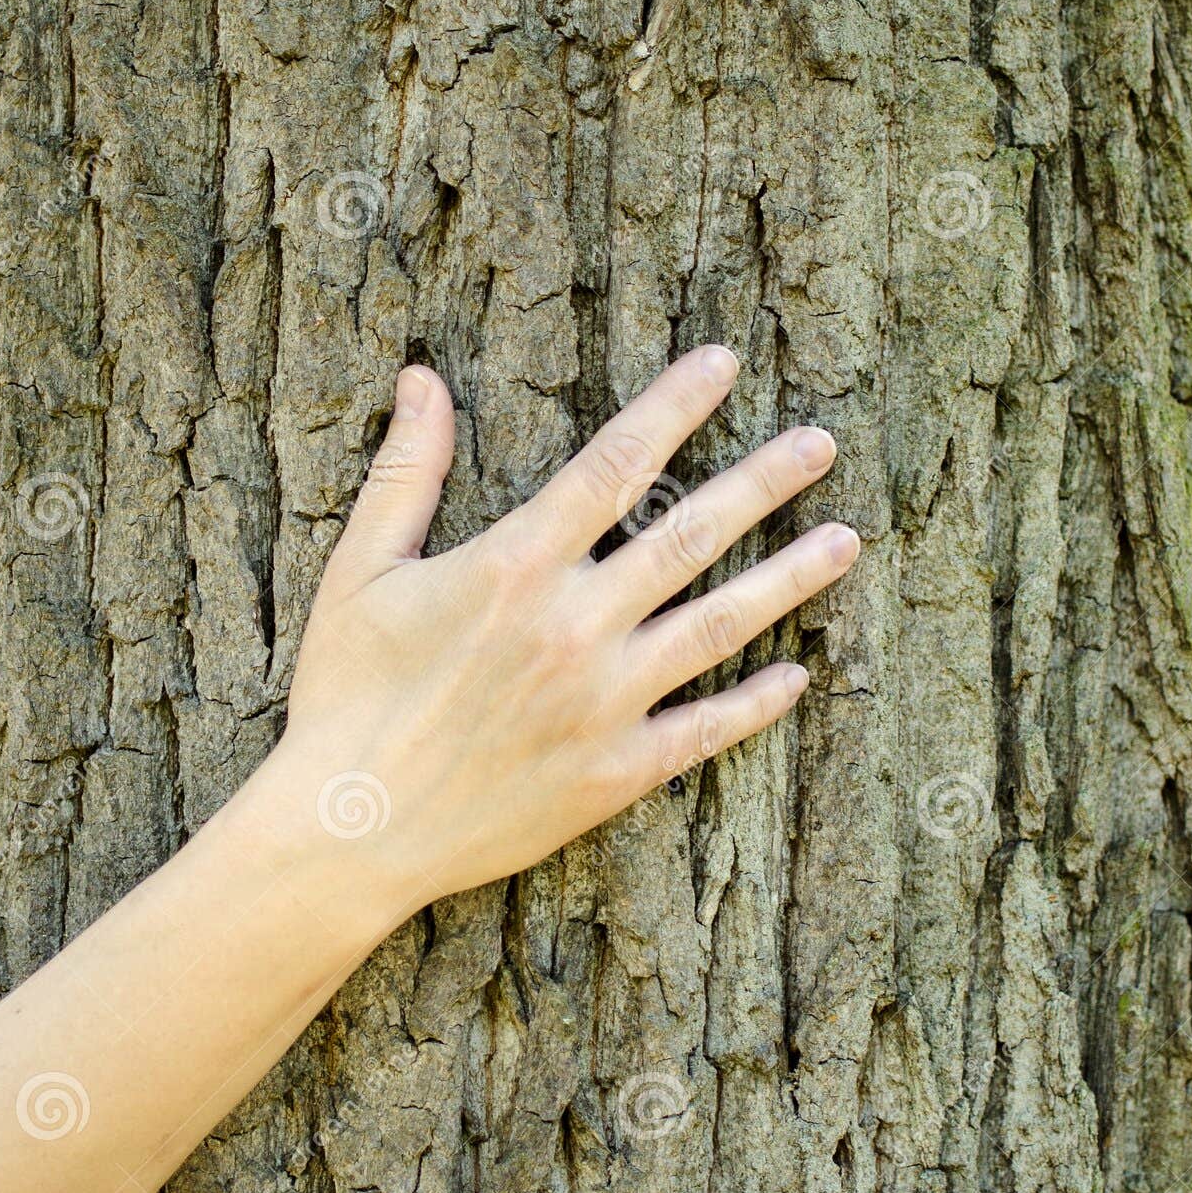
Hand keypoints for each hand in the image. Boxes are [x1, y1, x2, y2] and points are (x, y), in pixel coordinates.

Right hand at [258, 345, 856, 913]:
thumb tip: (422, 378)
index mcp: (515, 566)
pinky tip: (797, 676)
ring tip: (846, 542)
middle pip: (692, 534)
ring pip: (719, 625)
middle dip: (764, 480)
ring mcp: (605, 703)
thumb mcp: (358, 571)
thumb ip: (405, 472)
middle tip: (822, 442)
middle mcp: (575, 625)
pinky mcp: (615, 772)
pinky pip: (705, 730)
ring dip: (789, 579)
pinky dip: (755, 704)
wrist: (351, 829)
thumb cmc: (345, 695)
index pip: (616, 463)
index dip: (675, 404)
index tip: (722, 362)